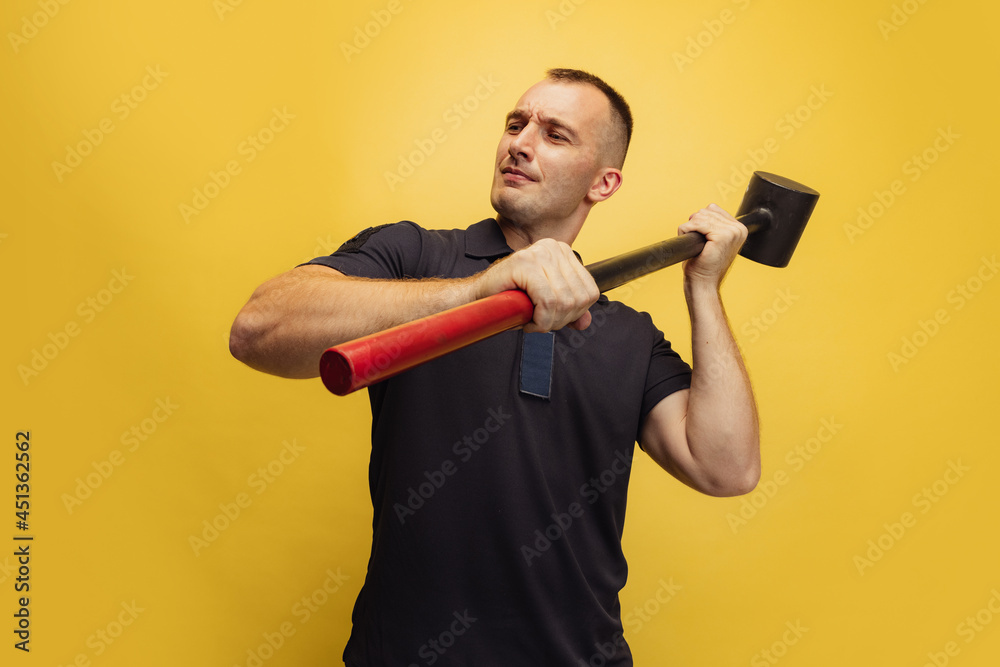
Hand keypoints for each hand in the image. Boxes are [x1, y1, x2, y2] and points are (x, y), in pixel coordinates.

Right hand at [474, 238, 598, 331]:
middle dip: (560, 320)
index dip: (574, 314)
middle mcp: (554, 248)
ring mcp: (539, 253)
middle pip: (578, 298)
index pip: (589, 291)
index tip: (552, 318)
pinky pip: (547, 301)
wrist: (479, 296)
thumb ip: (569, 311)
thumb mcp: (547, 304)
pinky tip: (527, 321)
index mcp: (563, 253)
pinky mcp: (525, 263)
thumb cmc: (511, 298)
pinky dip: (540, 320)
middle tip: (539, 322)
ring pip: (564, 301)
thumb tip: (586, 322)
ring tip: (532, 320)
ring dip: (548, 322)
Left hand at [677, 204, 747, 288]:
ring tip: (695, 245)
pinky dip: (686, 231)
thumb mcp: (712, 239)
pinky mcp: (721, 237)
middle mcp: (738, 229)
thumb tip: (706, 208)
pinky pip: (695, 224)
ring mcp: (731, 232)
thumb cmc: (704, 265)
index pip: (713, 208)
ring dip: (690, 229)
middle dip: (695, 225)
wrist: (703, 283)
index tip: (702, 238)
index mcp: (739, 229)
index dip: (700, 221)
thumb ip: (714, 222)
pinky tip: (692, 245)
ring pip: (699, 216)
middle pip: (706, 211)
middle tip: (697, 244)